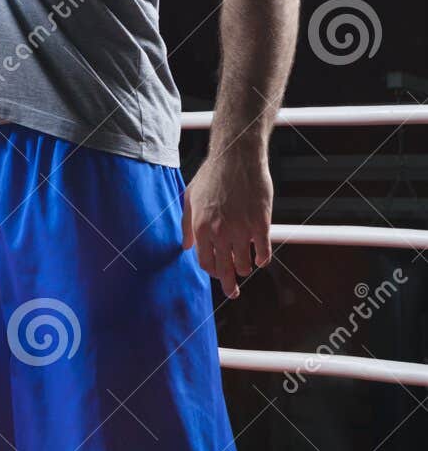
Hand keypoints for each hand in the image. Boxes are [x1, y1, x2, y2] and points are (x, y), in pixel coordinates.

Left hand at [181, 141, 272, 299]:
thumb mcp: (190, 197)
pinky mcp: (260, 223)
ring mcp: (241, 229)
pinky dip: (262, 259)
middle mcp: (220, 232)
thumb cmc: (212, 175)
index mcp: (201, 227)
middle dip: (229, 285)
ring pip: (244, 265)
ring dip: (245, 268)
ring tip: (246, 265)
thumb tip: (186, 247)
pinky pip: (263, 253)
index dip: (212, 271)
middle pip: (224, 270)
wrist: (237, 157)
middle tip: (234, 293)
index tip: (218, 273)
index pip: (205, 262)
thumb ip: (187, 224)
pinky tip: (261, 258)